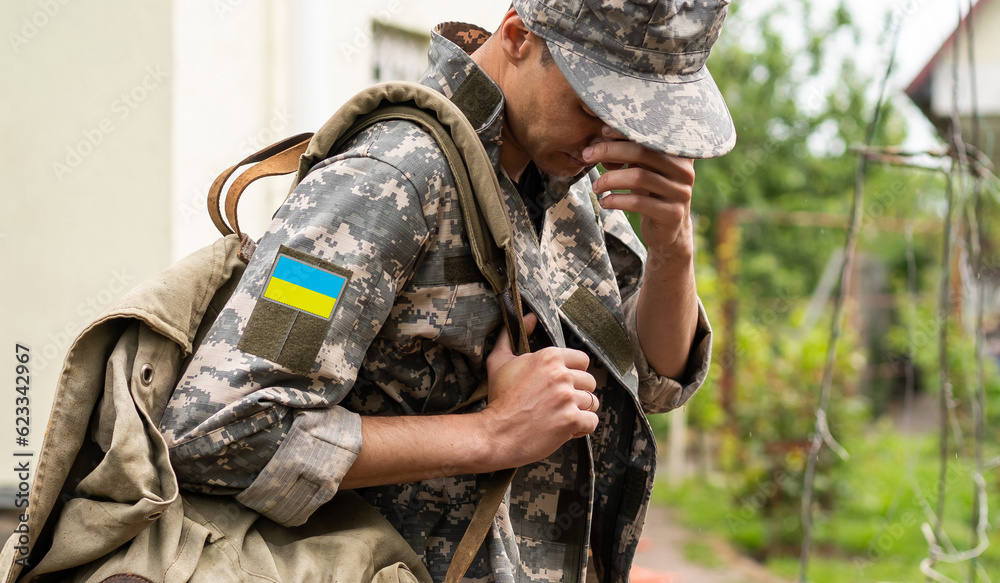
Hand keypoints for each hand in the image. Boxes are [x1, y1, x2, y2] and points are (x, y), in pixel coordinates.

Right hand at [482, 313, 598, 467]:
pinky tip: (566, 429)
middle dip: (578, 393)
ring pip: (593, 402)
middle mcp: (561, 375)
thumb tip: (529, 316)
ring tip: (562, 416)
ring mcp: (567, 398)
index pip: (582, 360)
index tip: (562, 385)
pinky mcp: (571, 420)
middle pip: (590, 381)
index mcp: (548, 357)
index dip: (574, 373)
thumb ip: (512, 335)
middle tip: (560, 403)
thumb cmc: (498, 398)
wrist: (495, 433)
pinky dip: (582, 428)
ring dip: (580, 411)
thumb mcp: (499, 361)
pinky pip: (592, 421)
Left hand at [583, 129, 695, 267]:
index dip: (625, 130)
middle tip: (588, 155)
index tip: (602, 131)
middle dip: (610, 151)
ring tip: (595, 186)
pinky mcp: (672, 213)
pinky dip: (616, 200)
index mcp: (678, 153)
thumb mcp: (644, 169)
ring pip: (639, 177)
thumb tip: (603, 133)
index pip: (649, 135)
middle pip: (643, 152)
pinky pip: (639, 202)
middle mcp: (684, 170)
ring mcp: (681, 192)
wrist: (669, 229)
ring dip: (610, 179)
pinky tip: (604, 202)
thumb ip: (632, 152)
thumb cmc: (651, 192)